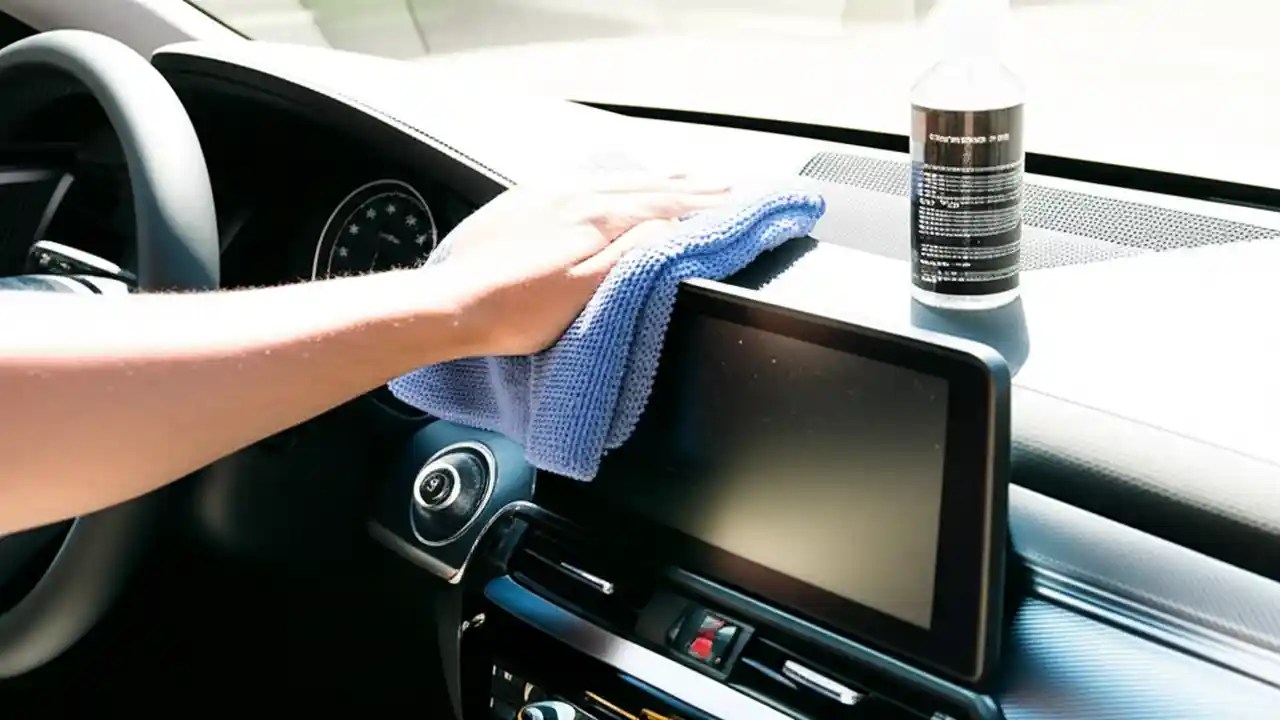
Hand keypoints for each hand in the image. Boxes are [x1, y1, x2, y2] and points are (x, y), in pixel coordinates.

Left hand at [428, 174, 730, 355]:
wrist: (448, 303)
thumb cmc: (514, 311)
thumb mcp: (585, 292)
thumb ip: (631, 256)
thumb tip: (670, 227)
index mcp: (595, 219)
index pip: (663, 207)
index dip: (703, 205)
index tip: (734, 200)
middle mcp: (574, 197)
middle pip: (644, 186)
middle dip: (688, 186)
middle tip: (723, 183)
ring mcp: (546, 195)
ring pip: (614, 180)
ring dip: (654, 179)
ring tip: (682, 177)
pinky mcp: (524, 202)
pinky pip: (585, 180)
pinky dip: (615, 179)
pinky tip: (614, 182)